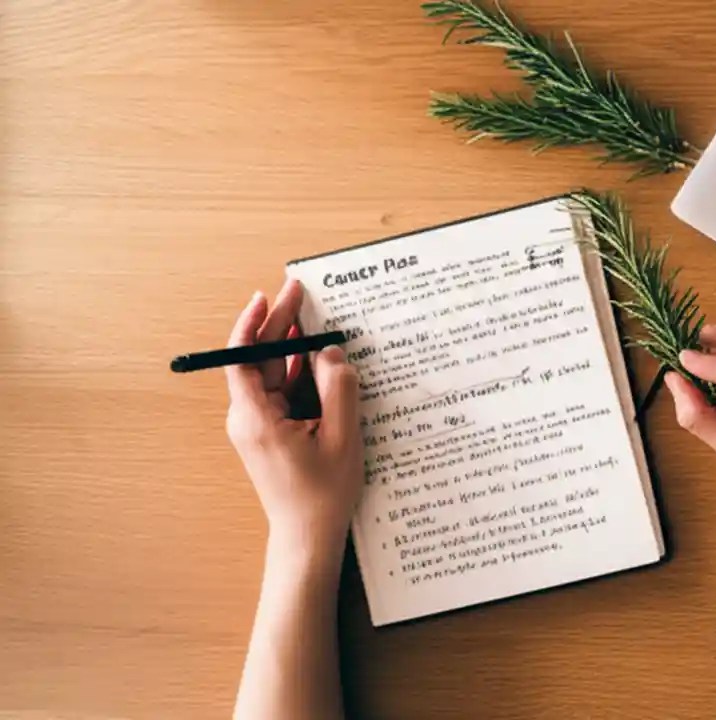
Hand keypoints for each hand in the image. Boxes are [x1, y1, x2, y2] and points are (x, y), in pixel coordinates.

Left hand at [224, 279, 362, 554]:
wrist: (307, 536)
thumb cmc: (323, 495)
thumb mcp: (342, 438)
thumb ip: (338, 390)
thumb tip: (332, 352)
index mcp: (257, 419)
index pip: (242, 359)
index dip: (252, 324)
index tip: (267, 297)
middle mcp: (249, 419)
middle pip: (260, 360)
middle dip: (279, 324)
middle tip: (299, 292)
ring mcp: (258, 426)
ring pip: (272, 374)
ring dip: (291, 346)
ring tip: (312, 315)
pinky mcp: (270, 432)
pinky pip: (282, 392)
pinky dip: (297, 370)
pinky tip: (316, 355)